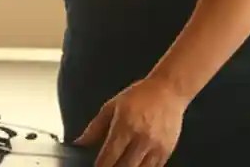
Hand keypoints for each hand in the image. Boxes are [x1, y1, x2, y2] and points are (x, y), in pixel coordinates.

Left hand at [73, 78, 188, 166]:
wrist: (169, 90)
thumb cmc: (140, 96)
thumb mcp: (113, 106)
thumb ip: (95, 127)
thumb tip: (79, 143)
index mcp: (125, 126)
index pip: (108, 156)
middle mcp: (141, 138)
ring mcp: (155, 147)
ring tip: (121, 165)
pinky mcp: (166, 151)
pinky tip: (134, 166)